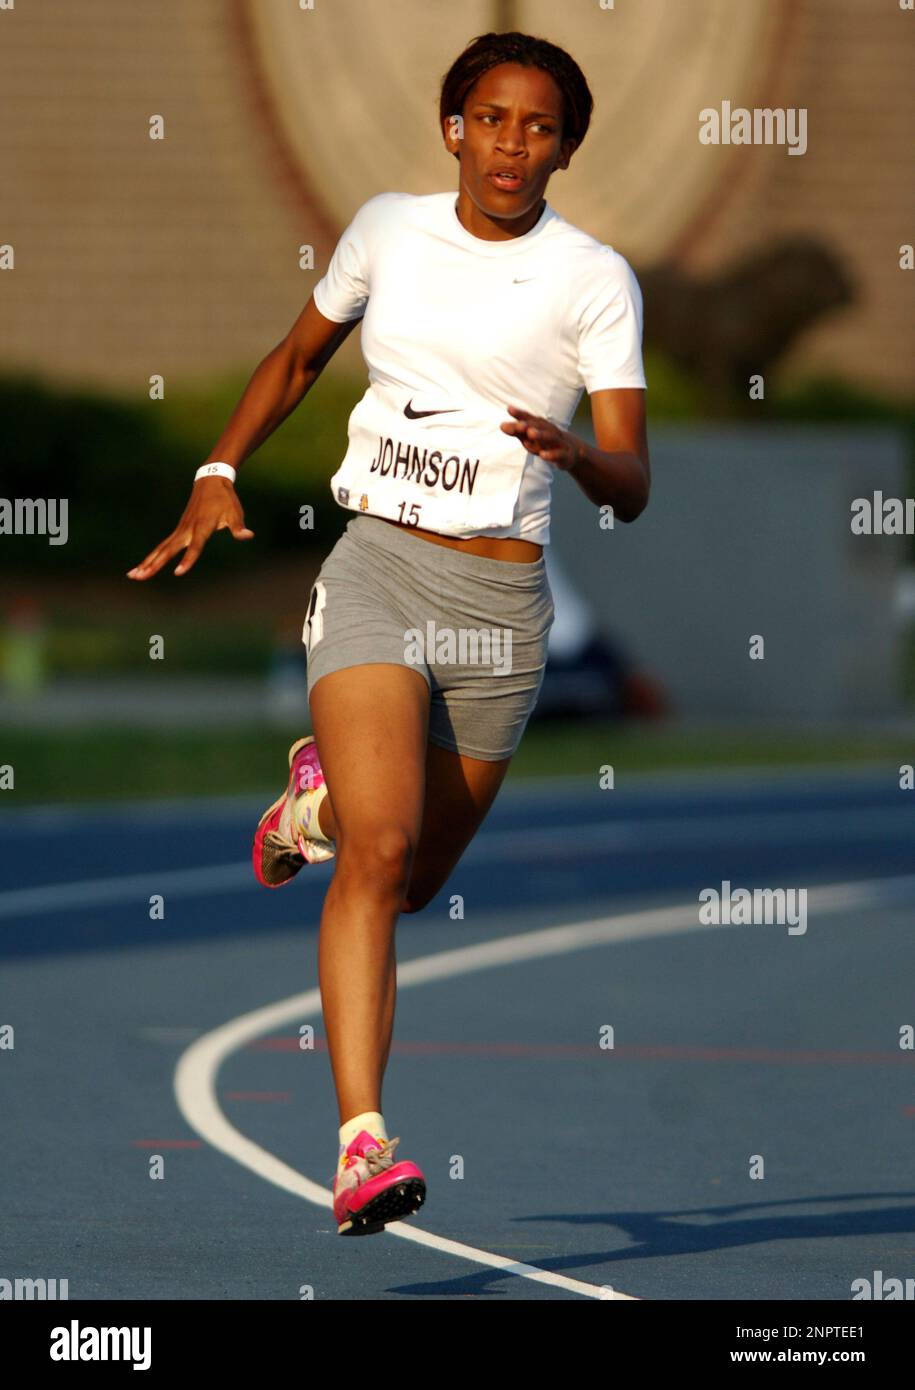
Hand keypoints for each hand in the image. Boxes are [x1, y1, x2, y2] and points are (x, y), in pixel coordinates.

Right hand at [126, 476, 253, 579]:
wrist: (210, 481)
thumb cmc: (225, 499)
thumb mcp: (235, 512)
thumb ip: (239, 527)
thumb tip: (248, 535)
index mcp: (202, 526)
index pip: (195, 547)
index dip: (188, 560)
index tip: (178, 573)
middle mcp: (187, 529)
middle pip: (168, 550)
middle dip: (154, 564)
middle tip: (140, 577)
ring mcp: (180, 530)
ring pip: (161, 549)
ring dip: (147, 562)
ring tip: (132, 576)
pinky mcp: (178, 531)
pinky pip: (163, 546)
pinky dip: (152, 557)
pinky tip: (143, 567)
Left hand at [501, 405, 581, 470]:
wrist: (571, 453)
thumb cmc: (545, 443)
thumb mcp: (530, 438)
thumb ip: (517, 432)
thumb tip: (501, 425)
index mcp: (541, 426)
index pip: (529, 418)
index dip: (520, 414)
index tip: (509, 409)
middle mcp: (550, 431)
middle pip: (539, 426)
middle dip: (529, 425)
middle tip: (519, 425)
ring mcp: (558, 442)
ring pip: (550, 437)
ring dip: (541, 434)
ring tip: (531, 433)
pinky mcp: (565, 455)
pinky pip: (558, 454)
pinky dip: (551, 454)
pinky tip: (543, 455)